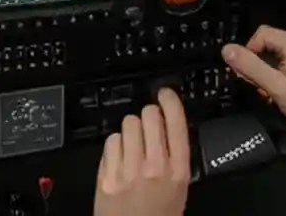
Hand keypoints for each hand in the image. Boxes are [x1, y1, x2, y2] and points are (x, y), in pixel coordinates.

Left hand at [94, 88, 189, 215]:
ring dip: (130, 129)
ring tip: (133, 144)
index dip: (171, 103)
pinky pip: (110, 141)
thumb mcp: (178, 191)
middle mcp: (154, 168)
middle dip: (148, 115)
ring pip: (127, 125)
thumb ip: (174, 161)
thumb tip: (168, 133)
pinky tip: (119, 157)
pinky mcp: (107, 175)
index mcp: (178, 173)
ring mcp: (128, 170)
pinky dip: (115, 144)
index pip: (176, 125)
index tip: (166, 94)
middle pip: (148, 117)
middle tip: (148, 121)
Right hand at [221, 25, 285, 140]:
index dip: (249, 50)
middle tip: (255, 83)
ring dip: (266, 67)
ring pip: (277, 51)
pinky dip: (277, 70)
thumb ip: (249, 65)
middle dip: (257, 60)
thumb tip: (226, 49)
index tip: (246, 72)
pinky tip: (277, 86)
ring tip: (266, 87)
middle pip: (269, 41)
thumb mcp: (273, 86)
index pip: (262, 34)